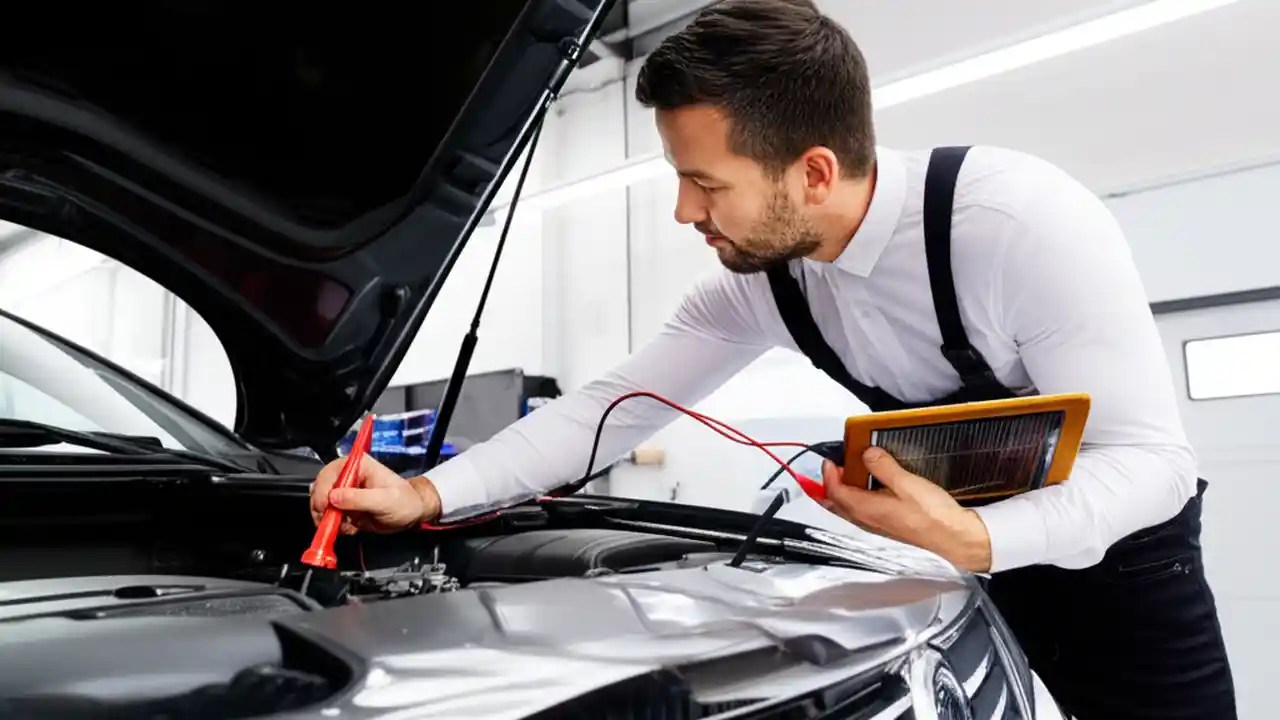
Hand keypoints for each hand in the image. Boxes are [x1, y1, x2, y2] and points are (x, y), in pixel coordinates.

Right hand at [309, 453, 441, 533]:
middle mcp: (348, 475)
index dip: (323, 491)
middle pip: (320, 488)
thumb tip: (333, 497)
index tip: (325, 508)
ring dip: (328, 518)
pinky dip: (334, 525)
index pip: (330, 473)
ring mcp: (344, 492)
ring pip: (321, 504)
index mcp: (358, 465)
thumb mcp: (385, 500)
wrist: (412, 515)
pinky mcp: (344, 507)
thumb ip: (359, 498)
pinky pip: (328, 516)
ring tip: (346, 526)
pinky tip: (350, 528)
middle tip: (333, 522)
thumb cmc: (405, 501)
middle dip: (322, 508)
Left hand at [820, 448, 991, 571]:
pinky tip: (871, 489)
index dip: (828, 475)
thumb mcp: (906, 483)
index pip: (835, 492)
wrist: (954, 538)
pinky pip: (863, 512)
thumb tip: (867, 454)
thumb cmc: (932, 516)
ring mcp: (877, 526)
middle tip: (836, 466)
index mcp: (866, 509)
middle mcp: (867, 520)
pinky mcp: (888, 526)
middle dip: (831, 484)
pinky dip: (858, 498)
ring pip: (849, 509)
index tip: (830, 460)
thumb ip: (883, 467)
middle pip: (837, 503)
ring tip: (850, 474)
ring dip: (844, 492)